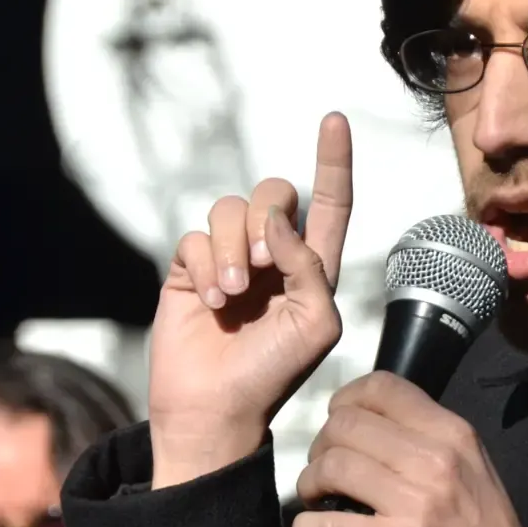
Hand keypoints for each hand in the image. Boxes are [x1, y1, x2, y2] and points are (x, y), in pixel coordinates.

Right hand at [150, 113, 353, 486]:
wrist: (219, 406)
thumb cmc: (276, 371)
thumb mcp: (317, 323)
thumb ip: (310, 265)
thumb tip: (277, 221)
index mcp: (314, 264)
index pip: (330, 202)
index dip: (333, 161)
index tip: (335, 120)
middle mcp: (274, 253)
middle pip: (274, 192)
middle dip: (267, 219)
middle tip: (262, 268)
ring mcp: (231, 258)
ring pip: (230, 208)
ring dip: (233, 248)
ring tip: (235, 294)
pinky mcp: (192, 268)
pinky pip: (195, 235)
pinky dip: (207, 264)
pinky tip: (214, 302)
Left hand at [294, 373, 527, 526]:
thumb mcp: (475, 475)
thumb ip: (432, 445)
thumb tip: (374, 428)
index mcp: (456, 434)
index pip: (383, 386)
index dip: (345, 401)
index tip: (337, 425)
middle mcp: (438, 457)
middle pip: (348, 424)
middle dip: (321, 446)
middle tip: (323, 472)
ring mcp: (419, 501)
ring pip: (334, 466)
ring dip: (309, 483)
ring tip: (316, 500)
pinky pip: (329, 523)